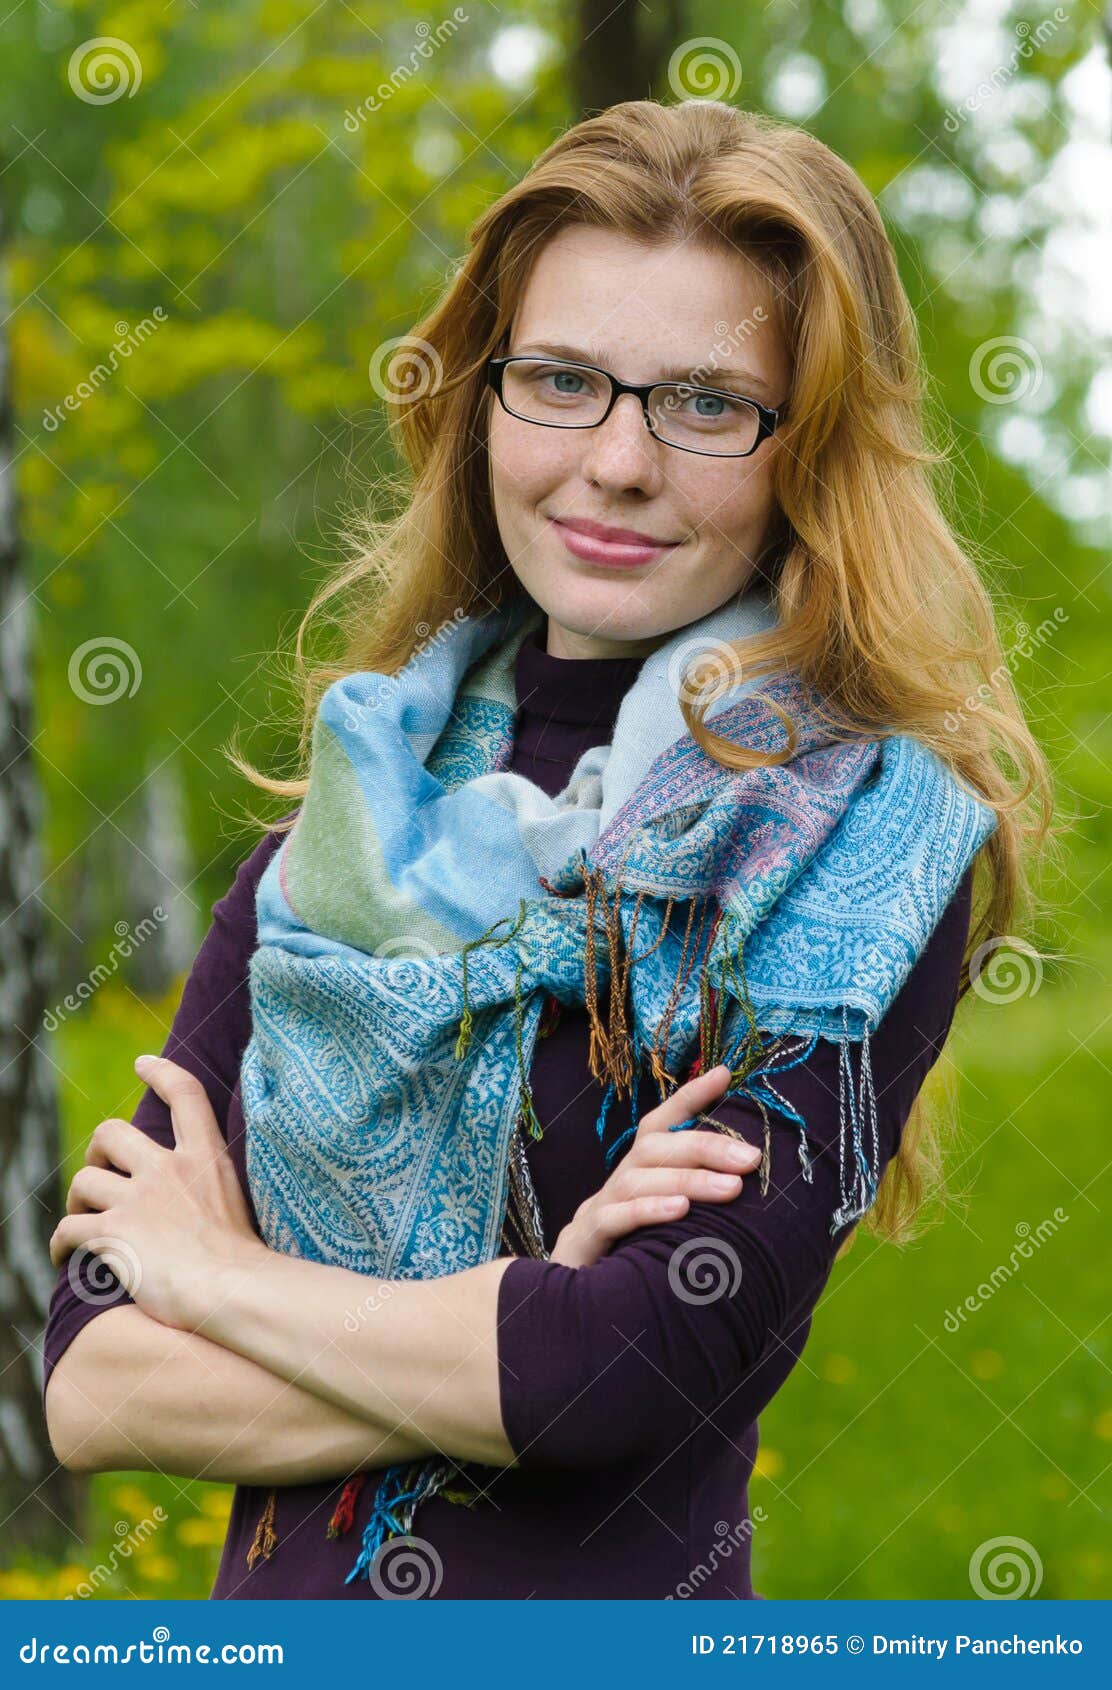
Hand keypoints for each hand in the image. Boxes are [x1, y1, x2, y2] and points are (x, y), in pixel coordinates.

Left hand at [48, 1054, 264, 1331]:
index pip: (185, 1095)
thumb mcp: (239, 1205)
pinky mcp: (113, 1234)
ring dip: (77, 1200)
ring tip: (83, 1219)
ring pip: (84, 1179)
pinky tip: (63, 1257)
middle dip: (97, 1151)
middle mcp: (168, 1170)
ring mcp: (138, 1200)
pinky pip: (68, 1229)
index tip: (143, 1064)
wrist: (234, 1290)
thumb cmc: (246, 1263)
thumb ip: (212, 1190)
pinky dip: (60, 1243)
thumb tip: (202, 1204)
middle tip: (101, 1174)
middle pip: (112, 1133)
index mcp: (205, 1158)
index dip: (162, 1072)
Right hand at [551, 1063, 760, 1268]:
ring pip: (639, 1180)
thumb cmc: (634, 1258)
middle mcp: (618, 1183)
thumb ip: (696, 1198)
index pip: (662, 1124)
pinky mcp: (584, 1241)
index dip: (690, 1097)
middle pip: (655, 1148)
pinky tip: (679, 1212)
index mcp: (639, 1173)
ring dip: (688, 1180)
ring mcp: (598, 1209)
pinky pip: (615, 1219)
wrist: (572, 1307)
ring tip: (731, 1188)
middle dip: (706, 1147)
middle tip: (751, 1158)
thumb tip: (749, 1179)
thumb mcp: (669, 1223)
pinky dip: (648, 1211)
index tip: (723, 1072)